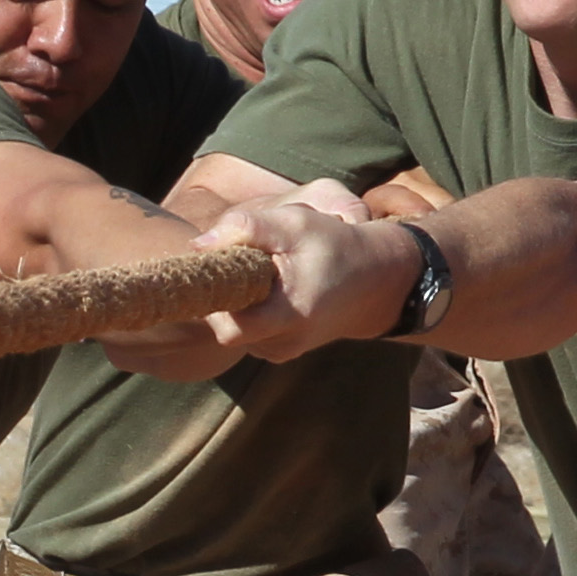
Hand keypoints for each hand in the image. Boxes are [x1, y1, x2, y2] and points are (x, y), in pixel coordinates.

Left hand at [147, 182, 410, 372]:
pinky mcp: (278, 351)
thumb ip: (247, 228)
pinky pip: (247, 332)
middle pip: (225, 328)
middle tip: (237, 266)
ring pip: (235, 329)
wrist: (377, 282)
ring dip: (238, 303)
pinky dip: (249, 311)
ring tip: (262, 275)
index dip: (213, 298)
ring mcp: (279, 352)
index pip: (226, 325)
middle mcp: (282, 343)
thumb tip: (199, 244)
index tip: (215, 270)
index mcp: (288, 315)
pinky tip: (267, 290)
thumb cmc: (336, 246)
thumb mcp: (296, 224)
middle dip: (224, 297)